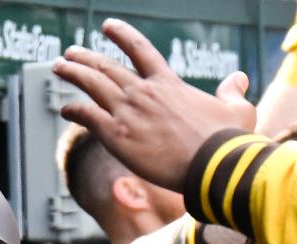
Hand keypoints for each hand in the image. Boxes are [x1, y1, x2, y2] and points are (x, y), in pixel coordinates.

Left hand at [52, 19, 255, 190]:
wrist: (212, 164)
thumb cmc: (227, 140)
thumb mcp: (237, 109)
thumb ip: (233, 91)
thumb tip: (238, 79)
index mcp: (168, 83)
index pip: (140, 49)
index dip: (121, 35)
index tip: (107, 26)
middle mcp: (143, 92)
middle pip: (106, 66)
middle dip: (85, 57)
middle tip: (70, 53)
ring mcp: (128, 113)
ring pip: (91, 85)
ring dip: (72, 73)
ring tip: (58, 67)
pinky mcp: (117, 136)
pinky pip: (87, 116)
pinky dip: (73, 110)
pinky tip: (64, 109)